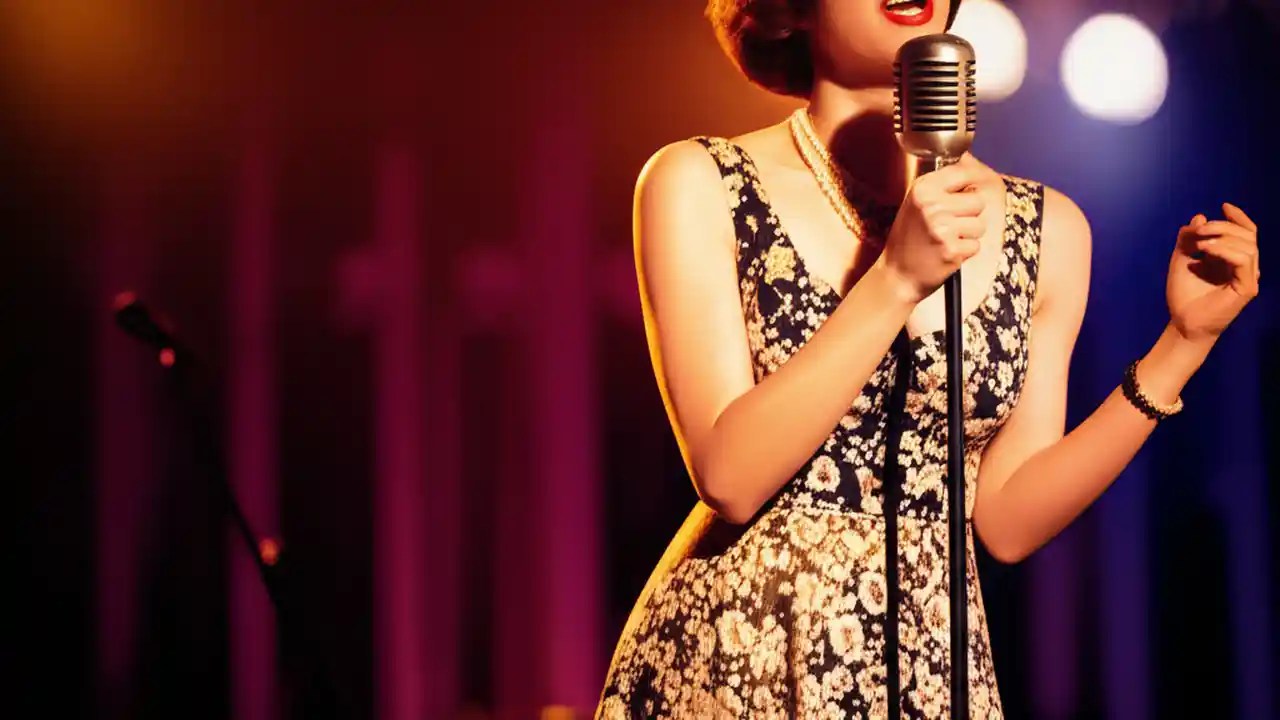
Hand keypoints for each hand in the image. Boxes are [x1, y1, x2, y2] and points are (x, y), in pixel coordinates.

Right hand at [873, 153, 994, 302]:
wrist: (897, 275)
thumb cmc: (909, 239)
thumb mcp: (916, 203)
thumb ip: (941, 184)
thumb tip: (968, 159)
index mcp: (922, 189)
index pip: (962, 172)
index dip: (968, 185)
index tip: (963, 194)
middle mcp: (932, 205)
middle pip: (977, 201)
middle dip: (969, 215)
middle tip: (949, 225)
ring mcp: (943, 228)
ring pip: (980, 224)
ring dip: (968, 235)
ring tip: (947, 240)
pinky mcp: (952, 249)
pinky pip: (976, 245)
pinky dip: (965, 252)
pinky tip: (947, 253)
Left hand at [1167, 202, 1259, 343]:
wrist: (1182, 323)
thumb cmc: (1183, 295)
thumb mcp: (1181, 260)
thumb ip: (1188, 239)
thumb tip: (1199, 217)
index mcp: (1233, 260)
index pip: (1247, 233)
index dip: (1238, 217)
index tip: (1223, 205)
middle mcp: (1245, 268)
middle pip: (1248, 236)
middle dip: (1224, 226)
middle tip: (1200, 228)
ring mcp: (1248, 278)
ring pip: (1248, 246)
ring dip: (1223, 237)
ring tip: (1200, 241)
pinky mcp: (1247, 288)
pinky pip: (1244, 261)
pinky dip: (1225, 250)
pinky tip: (1206, 250)